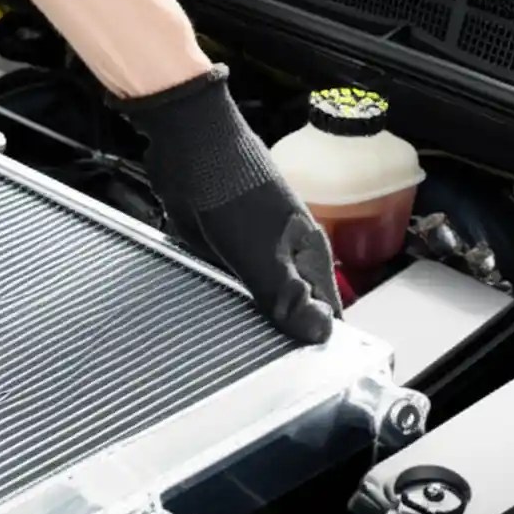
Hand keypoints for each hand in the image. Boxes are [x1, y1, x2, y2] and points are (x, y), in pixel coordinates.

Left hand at [110, 66, 340, 343]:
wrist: (187, 142)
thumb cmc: (231, 184)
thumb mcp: (261, 252)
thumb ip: (285, 296)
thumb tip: (319, 334)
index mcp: (307, 251)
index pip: (327, 309)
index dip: (318, 340)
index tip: (305, 371)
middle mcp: (283, 249)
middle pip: (288, 306)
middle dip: (275, 331)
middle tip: (257, 360)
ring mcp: (249, 244)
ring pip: (250, 294)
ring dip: (239, 311)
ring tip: (226, 338)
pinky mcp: (216, 240)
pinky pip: (219, 277)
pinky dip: (212, 290)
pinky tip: (200, 304)